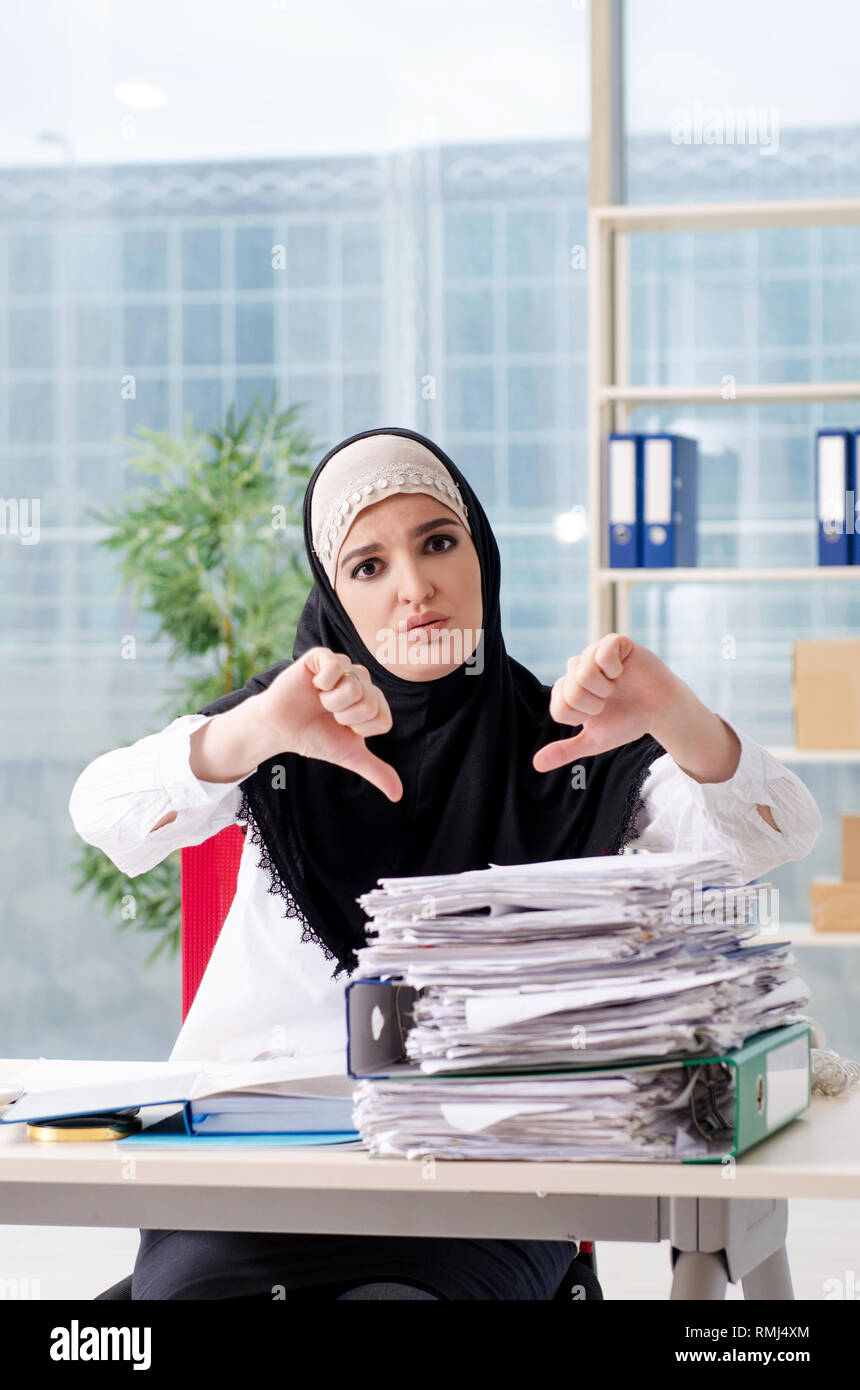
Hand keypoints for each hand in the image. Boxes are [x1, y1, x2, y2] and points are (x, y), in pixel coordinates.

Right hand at [256, 647, 402, 801]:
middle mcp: (361, 680)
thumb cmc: (314, 737)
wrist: (281, 729)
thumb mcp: (348, 755)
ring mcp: (343, 666)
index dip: (361, 729)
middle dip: (346, 717)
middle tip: (328, 713)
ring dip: (332, 702)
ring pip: (355, 687)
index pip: (383, 718)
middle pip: (370, 703)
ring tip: (319, 700)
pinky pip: (337, 667)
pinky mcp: (322, 657)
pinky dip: (323, 683)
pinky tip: (313, 686)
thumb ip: (375, 770)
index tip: (343, 727)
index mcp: (372, 700)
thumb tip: (398, 795)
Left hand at [532, 633, 680, 772]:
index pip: (558, 708)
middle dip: (594, 704)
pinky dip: (614, 668)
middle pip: (571, 691)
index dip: (580, 717)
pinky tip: (622, 671)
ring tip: (616, 686)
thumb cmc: (627, 722)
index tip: (596, 714)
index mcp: (568, 689)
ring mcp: (595, 653)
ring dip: (605, 688)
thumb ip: (565, 750)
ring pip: (584, 673)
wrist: (661, 711)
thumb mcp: (594, 741)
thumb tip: (536, 765)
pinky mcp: (615, 642)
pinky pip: (603, 652)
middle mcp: (577, 668)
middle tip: (609, 700)